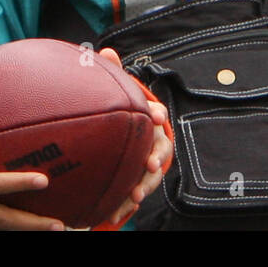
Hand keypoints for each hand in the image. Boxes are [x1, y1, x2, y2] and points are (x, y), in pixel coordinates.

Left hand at [99, 47, 171, 224]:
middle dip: (157, 158)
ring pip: (151, 177)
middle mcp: (154, 143)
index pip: (157, 115)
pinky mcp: (139, 182)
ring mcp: (148, 164)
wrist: (126, 141)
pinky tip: (113, 215)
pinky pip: (134, 194)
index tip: (157, 117)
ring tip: (135, 196)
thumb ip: (114, 74)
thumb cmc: (122, 114)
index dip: (157, 115)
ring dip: (144, 186)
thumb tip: (107, 52)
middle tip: (151, 165)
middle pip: (161, 150)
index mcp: (149, 120)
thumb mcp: (118, 94)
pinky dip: (125, 204)